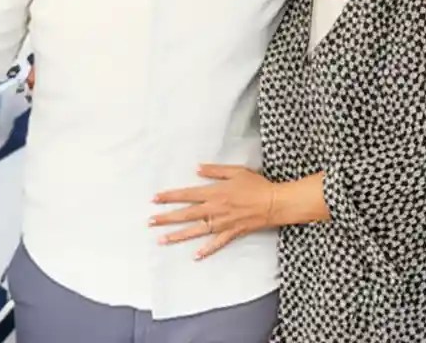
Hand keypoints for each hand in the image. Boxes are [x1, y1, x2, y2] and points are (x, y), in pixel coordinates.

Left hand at [150, 165, 276, 258]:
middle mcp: (215, 209)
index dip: (169, 197)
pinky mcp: (232, 233)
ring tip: (162, 240)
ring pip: (196, 231)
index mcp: (214, 193)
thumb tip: (196, 169)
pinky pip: (217, 243)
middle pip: (186, 214)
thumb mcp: (235, 171)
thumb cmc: (256, 185)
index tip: (154, 199)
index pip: (186, 195)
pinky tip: (195, 256)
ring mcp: (223, 223)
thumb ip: (214, 171)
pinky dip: (206, 250)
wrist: (275, 203)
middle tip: (150, 222)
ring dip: (178, 235)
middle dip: (166, 218)